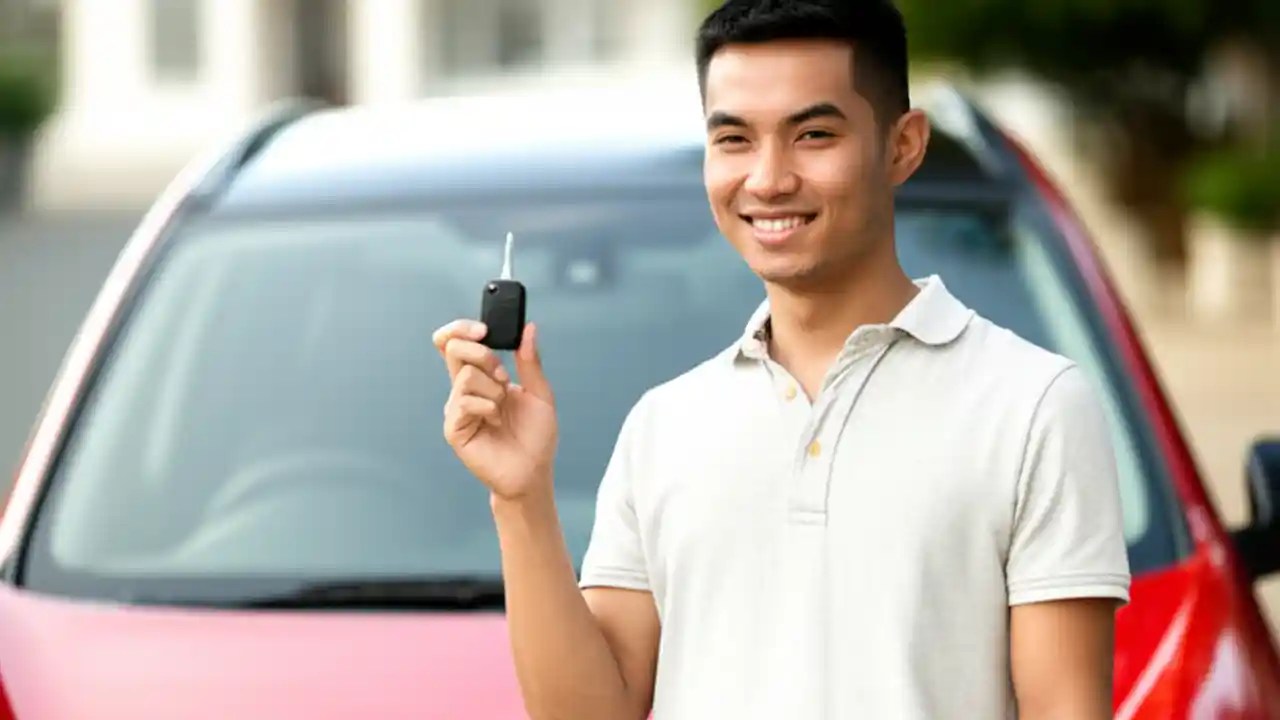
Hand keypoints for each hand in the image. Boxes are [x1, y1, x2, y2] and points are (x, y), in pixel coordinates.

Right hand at [433, 320, 557, 500]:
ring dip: (494, 390)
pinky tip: (496, 421)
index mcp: (482, 377)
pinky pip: (463, 403)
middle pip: (453, 349)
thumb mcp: (540, 393)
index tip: (484, 329)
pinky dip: (487, 407)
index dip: (461, 329)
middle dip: (483, 354)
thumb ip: (530, 361)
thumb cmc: (536, 437)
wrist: (534, 471)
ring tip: (503, 410)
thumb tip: (528, 329)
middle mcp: (465, 389)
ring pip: (466, 376)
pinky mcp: (454, 428)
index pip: (456, 343)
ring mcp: (457, 408)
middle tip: (504, 376)